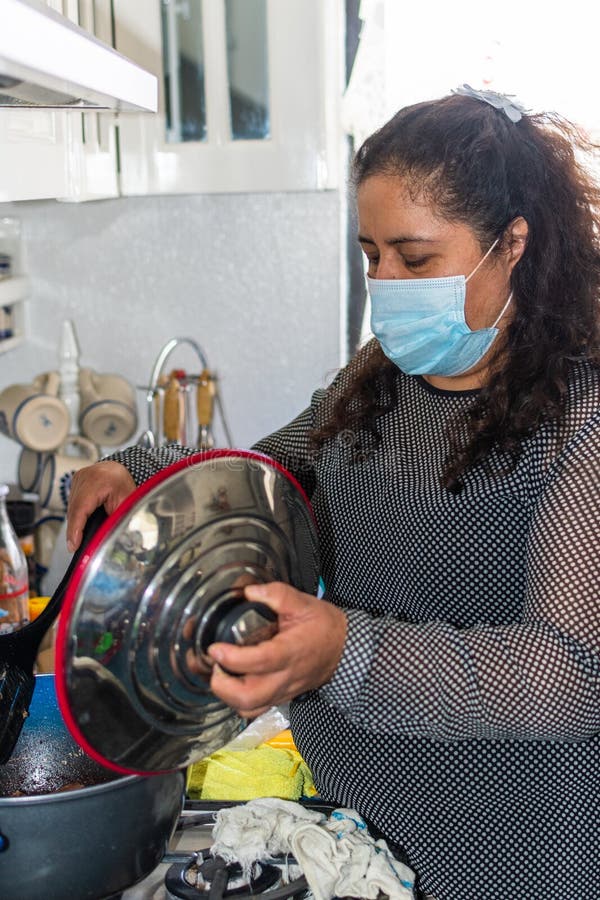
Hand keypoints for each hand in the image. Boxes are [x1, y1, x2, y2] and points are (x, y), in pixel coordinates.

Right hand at [66, 461, 135, 551]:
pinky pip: (73, 503)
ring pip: (71, 507)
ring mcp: (78, 479)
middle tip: (75, 546)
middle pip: (74, 509)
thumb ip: (116, 520)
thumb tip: (106, 539)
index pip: (81, 507)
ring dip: (75, 523)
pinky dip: (77, 515)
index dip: (76, 529)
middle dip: (75, 530)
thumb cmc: (126, 485)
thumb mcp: (126, 503)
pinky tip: (81, 524)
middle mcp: (85, 477)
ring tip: (78, 538)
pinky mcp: (75, 482)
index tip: (73, 545)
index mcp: (99, 480)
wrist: (121, 470)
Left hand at [205, 582, 346, 717]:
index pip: (259, 662)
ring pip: (249, 708)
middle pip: (248, 697)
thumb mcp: (303, 602)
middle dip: (222, 685)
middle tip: (214, 664)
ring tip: (221, 673)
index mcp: (291, 652)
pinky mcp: (280, 697)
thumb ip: (276, 594)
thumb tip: (249, 592)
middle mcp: (285, 677)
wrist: (344, 649)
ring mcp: (282, 691)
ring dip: (227, 695)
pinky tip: (233, 683)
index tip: (215, 647)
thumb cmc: (324, 626)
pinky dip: (237, 701)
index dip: (232, 658)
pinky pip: (255, 710)